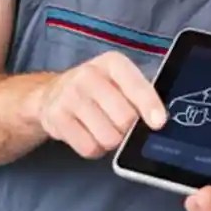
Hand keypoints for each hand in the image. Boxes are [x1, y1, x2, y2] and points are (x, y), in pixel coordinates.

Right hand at [37, 51, 166, 158]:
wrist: (51, 93)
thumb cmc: (97, 89)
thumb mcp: (119, 80)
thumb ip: (140, 95)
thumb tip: (159, 120)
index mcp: (112, 62)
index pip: (136, 86)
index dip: (150, 106)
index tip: (158, 122)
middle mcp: (89, 75)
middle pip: (125, 118)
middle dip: (128, 128)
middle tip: (120, 123)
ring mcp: (70, 95)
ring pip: (108, 137)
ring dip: (111, 140)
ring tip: (103, 128)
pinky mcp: (56, 118)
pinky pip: (89, 148)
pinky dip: (94, 148)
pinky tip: (89, 134)